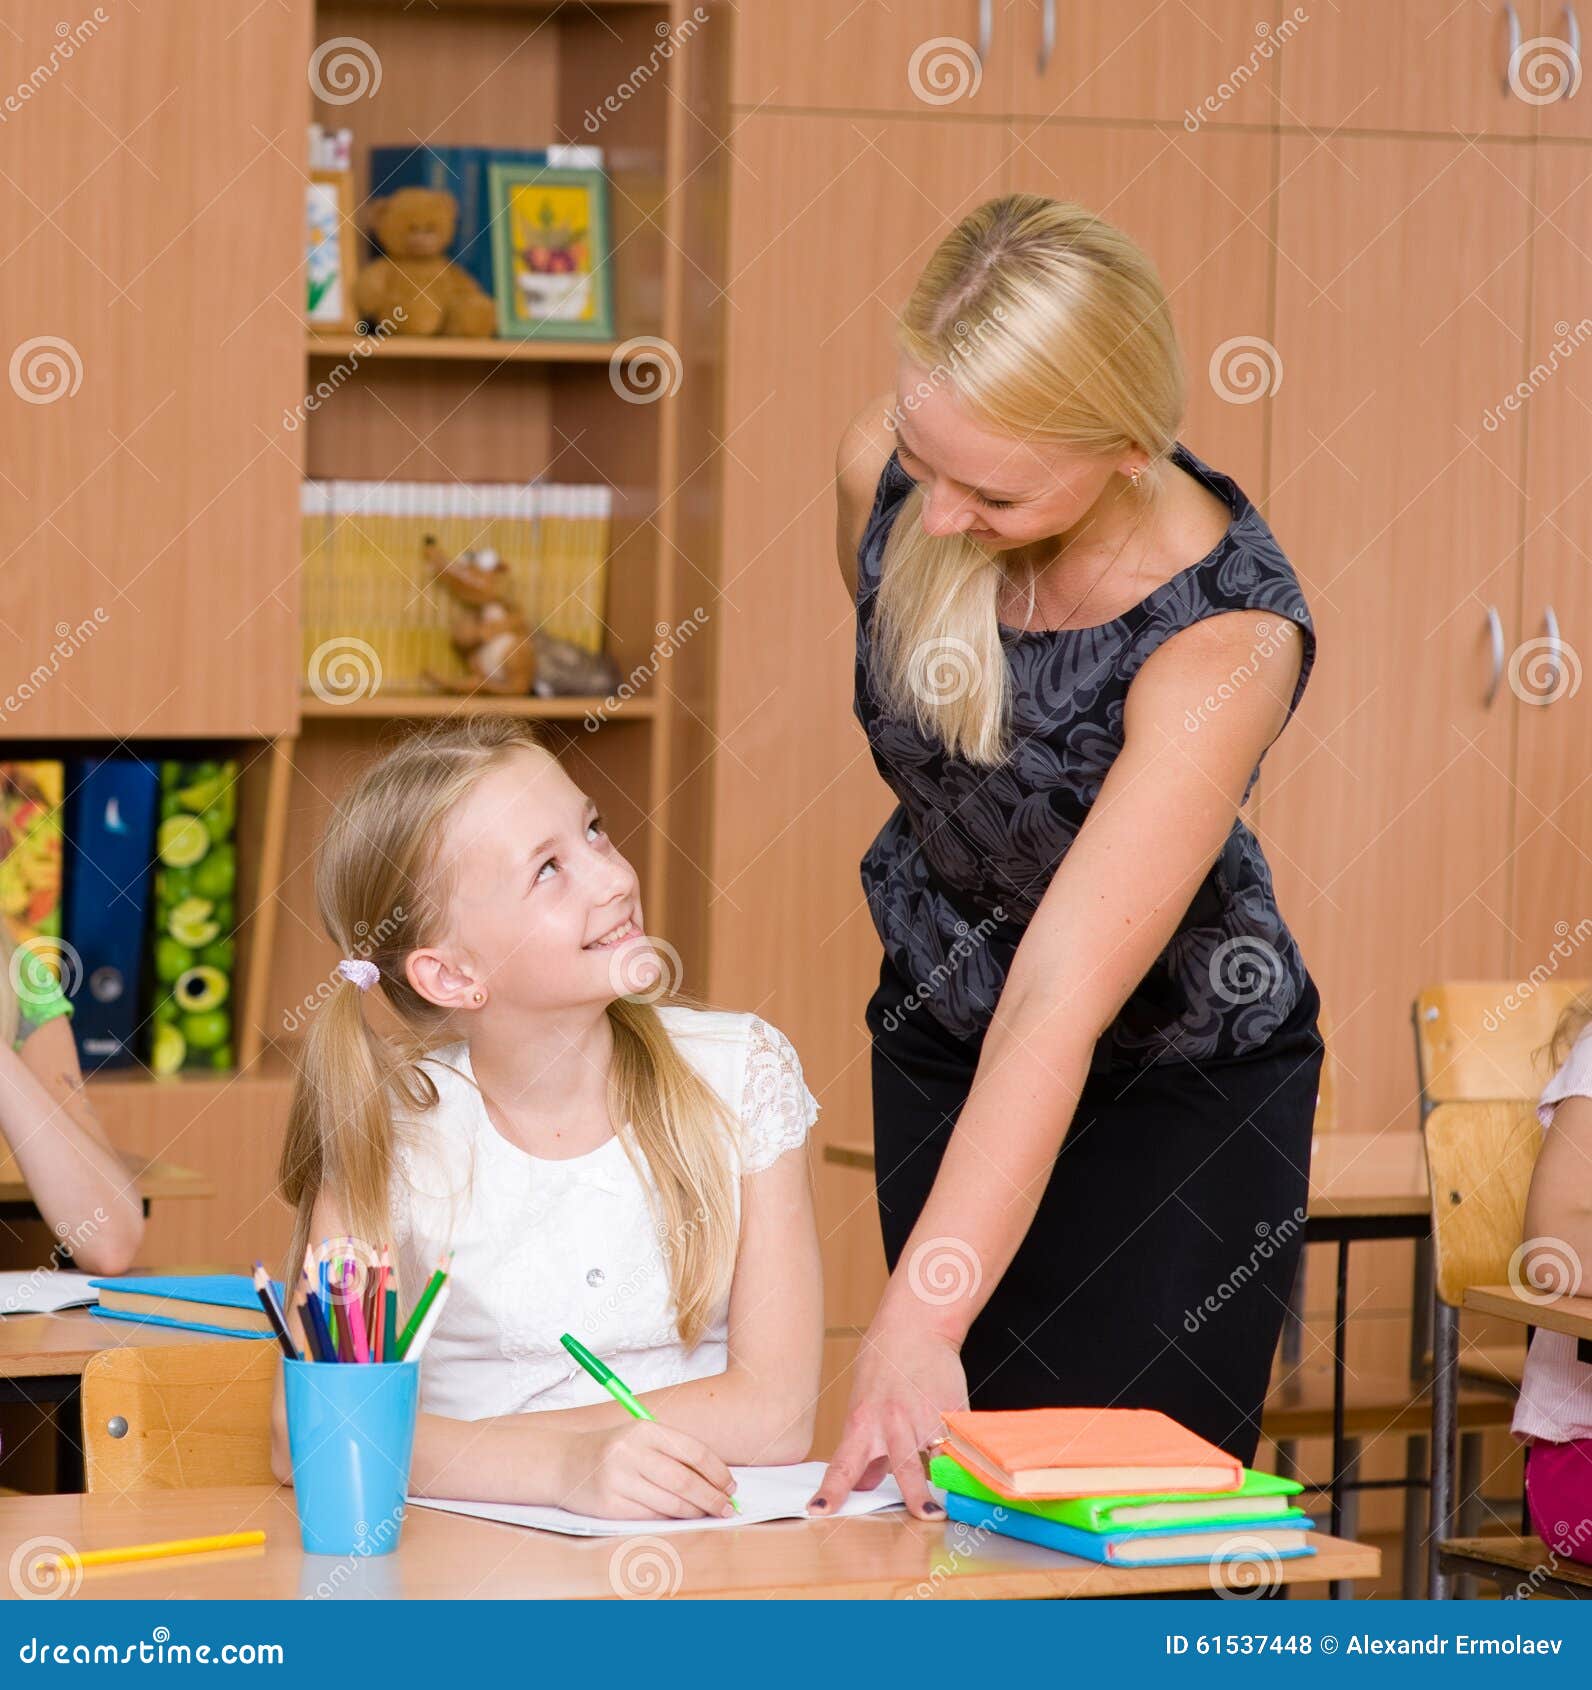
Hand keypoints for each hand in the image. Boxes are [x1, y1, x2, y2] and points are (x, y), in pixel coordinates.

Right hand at [555, 1419, 738, 1520]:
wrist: (563, 1463)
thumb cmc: (613, 1451)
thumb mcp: (641, 1438)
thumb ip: (674, 1453)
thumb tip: (717, 1479)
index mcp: (644, 1429)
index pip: (693, 1451)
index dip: (717, 1472)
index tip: (732, 1486)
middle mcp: (631, 1452)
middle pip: (684, 1480)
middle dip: (712, 1497)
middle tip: (728, 1508)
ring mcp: (618, 1480)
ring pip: (670, 1502)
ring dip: (695, 1512)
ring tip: (709, 1514)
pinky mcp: (609, 1506)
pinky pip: (650, 1516)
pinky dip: (671, 1519)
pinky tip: (681, 1518)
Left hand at [806, 1313, 967, 1519]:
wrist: (914, 1327)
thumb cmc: (883, 1364)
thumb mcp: (862, 1405)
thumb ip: (866, 1449)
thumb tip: (864, 1484)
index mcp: (863, 1423)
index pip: (843, 1464)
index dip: (832, 1490)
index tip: (819, 1511)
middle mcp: (893, 1422)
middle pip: (904, 1464)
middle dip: (916, 1493)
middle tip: (926, 1515)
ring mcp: (925, 1415)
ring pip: (939, 1453)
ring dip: (947, 1478)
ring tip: (955, 1499)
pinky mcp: (953, 1408)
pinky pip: (961, 1439)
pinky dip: (966, 1455)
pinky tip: (974, 1467)